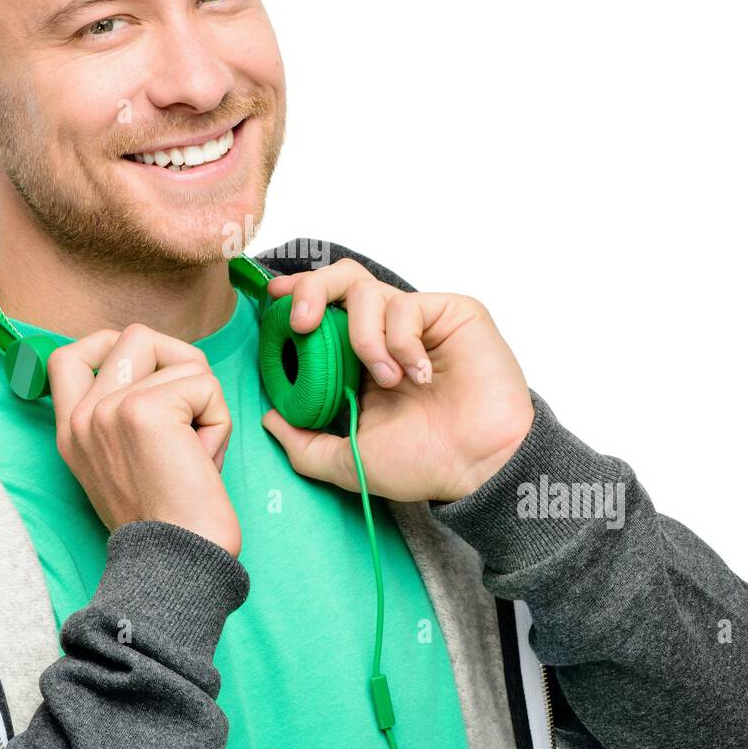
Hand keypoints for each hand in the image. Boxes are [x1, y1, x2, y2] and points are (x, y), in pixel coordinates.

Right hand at [49, 323, 241, 556]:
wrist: (176, 562)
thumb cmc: (170, 517)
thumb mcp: (128, 461)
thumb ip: (127, 413)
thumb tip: (166, 361)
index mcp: (72, 431)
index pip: (66, 356)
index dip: (109, 344)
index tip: (145, 370)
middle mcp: (82, 417)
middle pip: (135, 335)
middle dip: (179, 364)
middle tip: (190, 415)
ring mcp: (108, 409)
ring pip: (179, 356)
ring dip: (204, 397)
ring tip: (196, 445)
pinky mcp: (143, 411)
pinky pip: (205, 384)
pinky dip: (219, 420)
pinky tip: (204, 459)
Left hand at [260, 259, 533, 503]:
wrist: (479, 467)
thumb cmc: (425, 463)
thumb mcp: (349, 462)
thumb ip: (305, 445)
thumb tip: (268, 420)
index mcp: (359, 362)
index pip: (322, 309)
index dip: (297, 295)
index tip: (273, 298)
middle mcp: (385, 334)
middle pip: (339, 280)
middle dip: (311, 290)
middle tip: (300, 324)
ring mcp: (418, 321)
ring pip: (366, 290)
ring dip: (364, 337)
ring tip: (387, 379)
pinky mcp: (449, 313)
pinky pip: (405, 306)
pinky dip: (401, 341)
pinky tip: (419, 375)